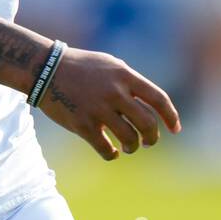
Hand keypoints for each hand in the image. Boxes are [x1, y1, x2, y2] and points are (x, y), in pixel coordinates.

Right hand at [37, 46, 180, 160]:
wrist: (45, 69)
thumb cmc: (81, 67)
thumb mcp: (110, 65)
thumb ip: (130, 82)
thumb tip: (150, 104)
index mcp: (124, 75)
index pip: (158, 99)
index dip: (171, 117)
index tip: (175, 129)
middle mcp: (115, 92)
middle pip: (147, 123)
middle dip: (152, 137)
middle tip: (148, 142)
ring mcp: (99, 109)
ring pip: (129, 138)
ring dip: (133, 147)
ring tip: (129, 147)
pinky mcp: (83, 125)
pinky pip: (106, 149)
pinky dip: (113, 154)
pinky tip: (112, 152)